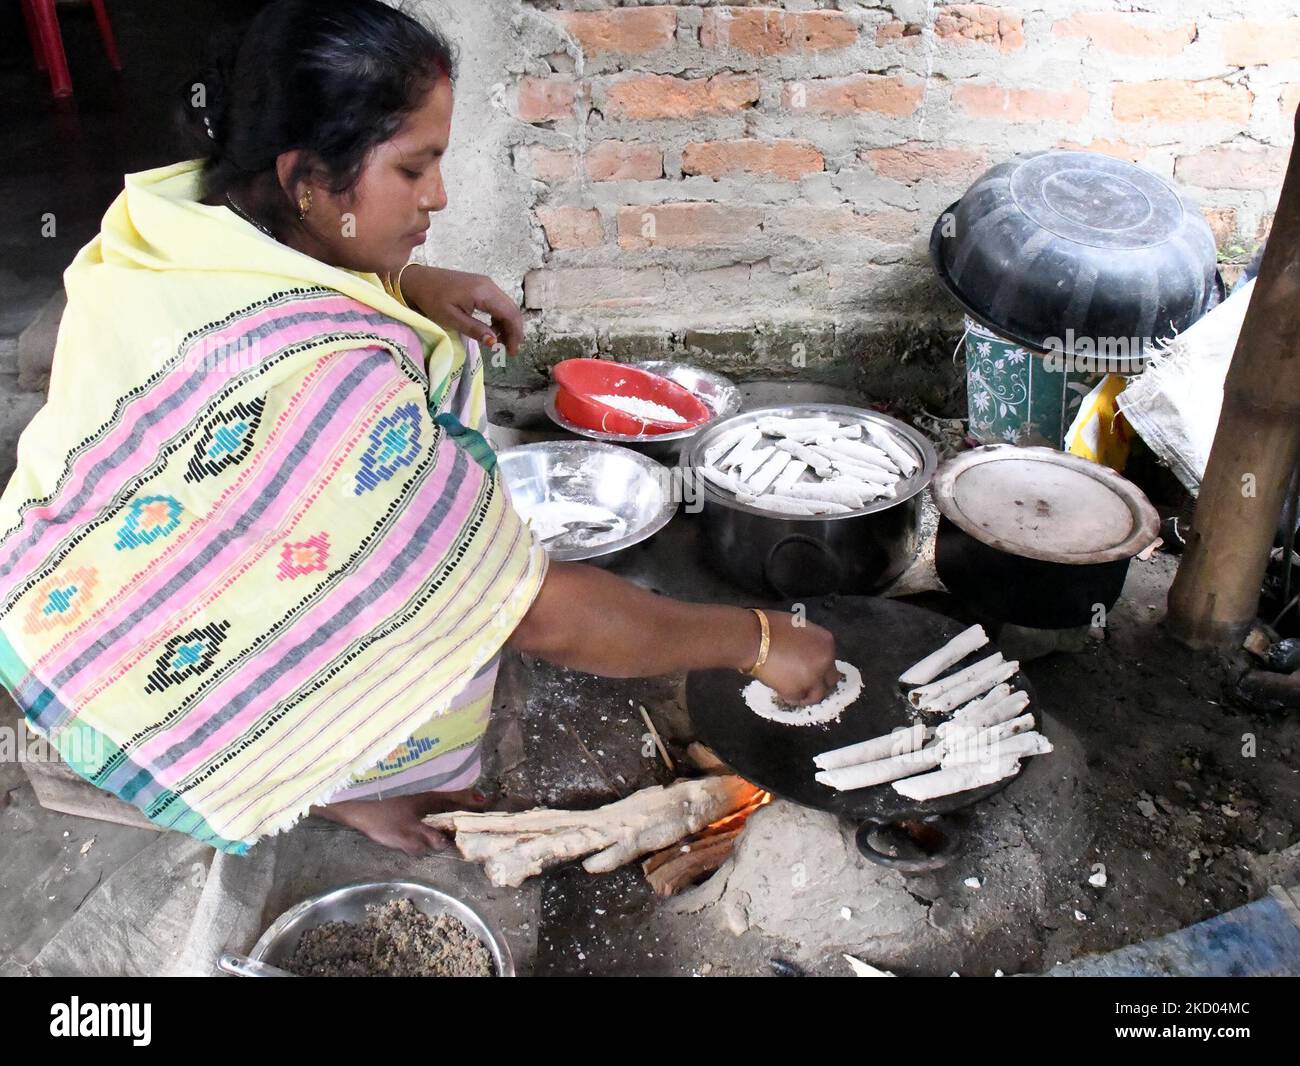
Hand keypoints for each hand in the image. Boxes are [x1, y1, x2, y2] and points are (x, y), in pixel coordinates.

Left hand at [398, 265, 523, 356]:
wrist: (418, 279)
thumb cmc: (431, 299)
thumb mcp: (451, 318)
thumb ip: (474, 329)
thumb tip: (494, 342)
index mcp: (483, 293)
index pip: (510, 314)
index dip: (515, 334)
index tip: (512, 352)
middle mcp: (489, 285)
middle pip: (512, 310)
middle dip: (514, 331)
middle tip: (509, 350)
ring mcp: (486, 283)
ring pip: (507, 306)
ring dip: (508, 325)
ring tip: (500, 342)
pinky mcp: (481, 285)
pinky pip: (499, 302)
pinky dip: (500, 317)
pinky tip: (492, 329)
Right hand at [747, 612, 840, 705]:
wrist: (754, 639)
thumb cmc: (771, 627)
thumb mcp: (799, 628)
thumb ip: (810, 642)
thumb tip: (807, 652)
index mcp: (827, 644)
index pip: (830, 661)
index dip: (820, 667)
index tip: (810, 669)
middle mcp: (825, 662)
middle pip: (830, 680)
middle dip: (819, 683)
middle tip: (806, 683)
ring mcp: (813, 678)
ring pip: (817, 695)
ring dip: (807, 695)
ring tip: (795, 694)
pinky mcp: (797, 691)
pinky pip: (796, 699)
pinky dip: (789, 697)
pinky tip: (780, 691)